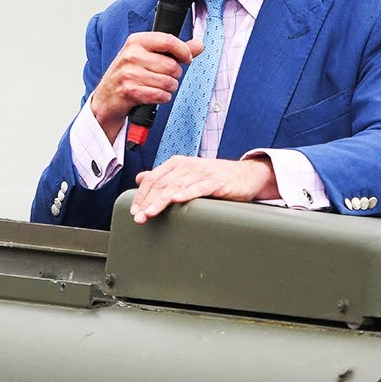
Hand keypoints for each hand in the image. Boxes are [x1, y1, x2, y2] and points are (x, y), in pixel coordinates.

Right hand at [90, 32, 201, 139]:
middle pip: (171, 65)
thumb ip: (175, 50)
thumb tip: (199, 45)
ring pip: (168, 82)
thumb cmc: (129, 75)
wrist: (106, 98)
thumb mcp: (148, 56)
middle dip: (174, 75)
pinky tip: (155, 95)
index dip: (184, 51)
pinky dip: (162, 98)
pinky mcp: (129, 91)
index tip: (187, 58)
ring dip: (169, 88)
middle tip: (165, 77)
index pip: (168, 41)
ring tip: (159, 87)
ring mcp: (129, 73)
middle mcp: (131, 55)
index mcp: (136, 41)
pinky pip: (160, 95)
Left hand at [131, 156, 278, 223]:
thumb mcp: (187, 174)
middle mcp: (187, 165)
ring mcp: (201, 172)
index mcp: (177, 163)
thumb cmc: (216, 177)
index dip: (141, 195)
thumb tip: (141, 177)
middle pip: (161, 184)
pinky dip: (186, 193)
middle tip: (138, 217)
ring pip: (175, 186)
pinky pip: (198, 187)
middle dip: (147, 201)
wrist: (246, 175)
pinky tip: (176, 200)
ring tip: (149, 214)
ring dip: (160, 202)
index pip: (153, 178)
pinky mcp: (216, 181)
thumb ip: (164, 176)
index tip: (134, 211)